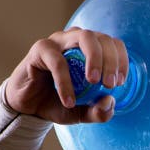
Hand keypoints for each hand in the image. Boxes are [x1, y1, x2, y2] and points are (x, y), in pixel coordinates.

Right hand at [5, 27, 128, 123]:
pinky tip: (68, 101)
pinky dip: (66, 81)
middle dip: (112, 60)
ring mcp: (58, 42)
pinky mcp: (40, 49)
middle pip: (102, 38)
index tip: (120, 82)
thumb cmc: (58, 102)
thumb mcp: (83, 112)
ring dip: (95, 59)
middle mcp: (76, 39)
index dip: (121, 60)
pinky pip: (58, 61)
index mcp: (90, 49)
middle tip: (110, 84)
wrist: (28, 108)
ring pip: (84, 37)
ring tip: (95, 82)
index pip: (113, 44)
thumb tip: (110, 101)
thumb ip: (99, 111)